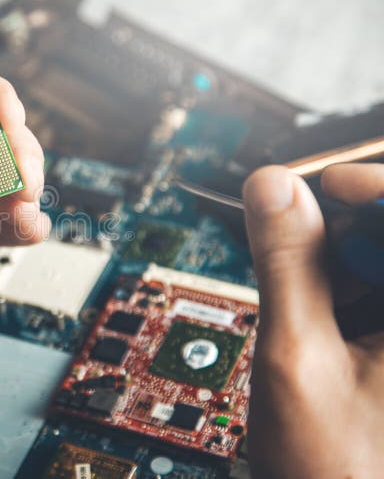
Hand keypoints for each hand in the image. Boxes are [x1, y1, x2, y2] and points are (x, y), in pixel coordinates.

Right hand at [242, 163, 383, 477]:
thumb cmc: (343, 476)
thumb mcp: (297, 358)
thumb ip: (286, 264)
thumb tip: (272, 190)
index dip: (365, 186)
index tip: (313, 189)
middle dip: (346, 238)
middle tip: (298, 268)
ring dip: (348, 275)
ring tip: (316, 324)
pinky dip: (358, 303)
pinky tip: (335, 336)